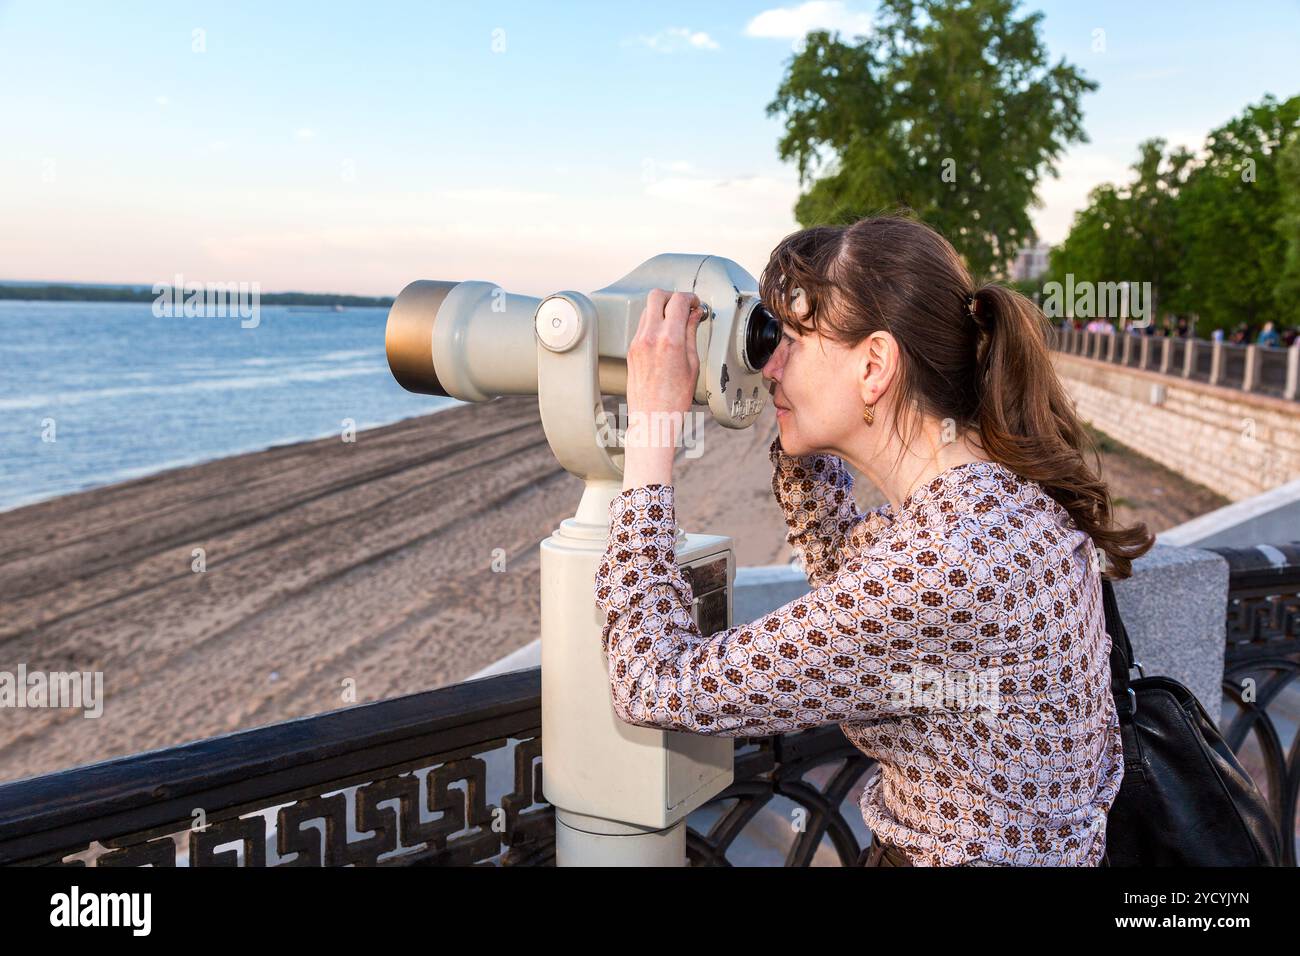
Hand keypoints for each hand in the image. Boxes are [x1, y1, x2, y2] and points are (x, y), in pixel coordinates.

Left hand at [626, 289, 704, 421]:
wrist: (652, 418)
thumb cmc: (675, 400)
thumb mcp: (692, 364)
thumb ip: (691, 334)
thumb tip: (694, 316)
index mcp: (669, 340)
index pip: (678, 301)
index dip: (690, 298)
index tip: (696, 304)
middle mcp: (649, 337)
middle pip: (657, 296)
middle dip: (672, 297)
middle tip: (684, 307)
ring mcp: (637, 342)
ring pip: (647, 309)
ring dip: (662, 309)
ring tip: (675, 323)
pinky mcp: (631, 350)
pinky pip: (642, 326)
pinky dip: (654, 324)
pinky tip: (665, 336)